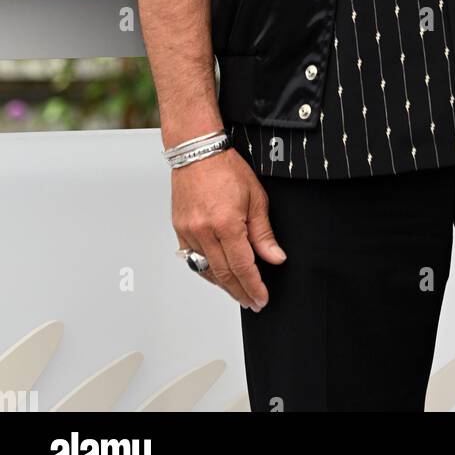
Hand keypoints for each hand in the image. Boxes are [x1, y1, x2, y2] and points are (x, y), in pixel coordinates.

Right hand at [172, 148, 285, 310]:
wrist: (197, 152)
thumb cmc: (226, 168)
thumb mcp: (256, 197)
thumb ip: (264, 232)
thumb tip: (274, 257)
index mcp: (226, 223)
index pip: (242, 267)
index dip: (253, 286)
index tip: (261, 298)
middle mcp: (205, 231)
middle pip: (223, 274)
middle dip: (240, 292)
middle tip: (252, 302)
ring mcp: (189, 232)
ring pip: (206, 270)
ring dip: (223, 285)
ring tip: (238, 292)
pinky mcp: (180, 230)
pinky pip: (192, 259)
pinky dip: (206, 270)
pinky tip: (217, 274)